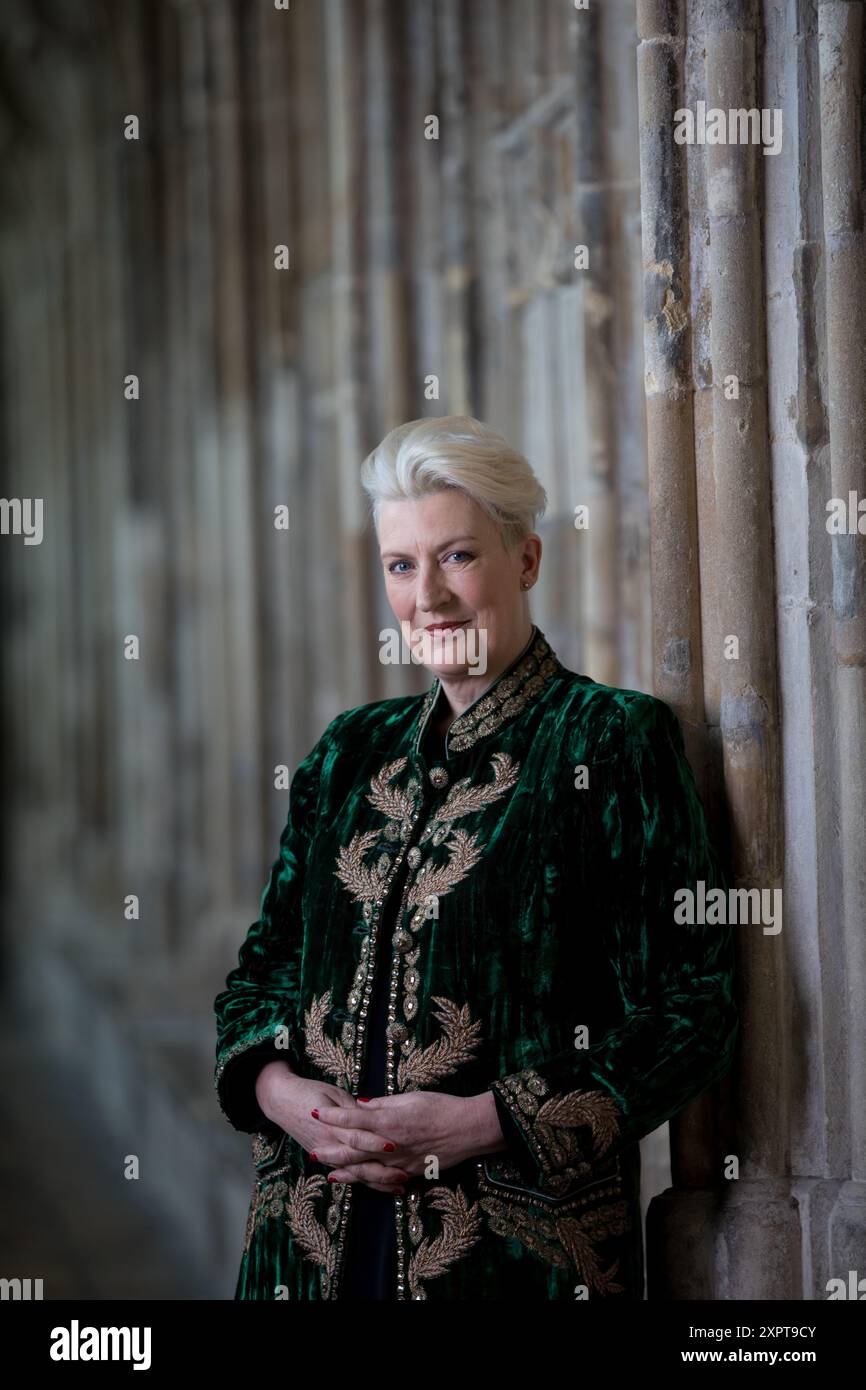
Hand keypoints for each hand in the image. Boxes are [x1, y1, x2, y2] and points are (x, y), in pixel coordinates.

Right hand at [255, 1062, 409, 1194]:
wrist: (281, 1100)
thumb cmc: (310, 1092)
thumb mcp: (334, 1094)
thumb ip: (353, 1109)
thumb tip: (375, 1117)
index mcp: (331, 1126)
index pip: (356, 1137)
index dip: (375, 1142)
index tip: (394, 1146)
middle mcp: (328, 1145)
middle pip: (358, 1163)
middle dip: (382, 1171)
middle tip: (404, 1176)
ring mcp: (326, 1156)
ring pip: (355, 1174)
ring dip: (377, 1182)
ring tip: (399, 1188)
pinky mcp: (326, 1160)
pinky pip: (348, 1174)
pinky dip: (365, 1181)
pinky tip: (382, 1187)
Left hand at [310, 1089, 508, 1186]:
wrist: (468, 1129)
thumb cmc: (441, 1107)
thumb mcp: (410, 1097)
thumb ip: (384, 1104)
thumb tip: (362, 1106)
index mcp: (390, 1121)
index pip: (353, 1118)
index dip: (332, 1116)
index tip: (316, 1112)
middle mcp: (391, 1145)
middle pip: (353, 1150)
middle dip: (330, 1150)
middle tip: (311, 1152)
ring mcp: (400, 1162)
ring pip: (366, 1170)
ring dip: (345, 1170)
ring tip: (328, 1172)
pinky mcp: (410, 1172)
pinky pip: (384, 1178)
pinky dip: (369, 1179)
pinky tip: (359, 1181)